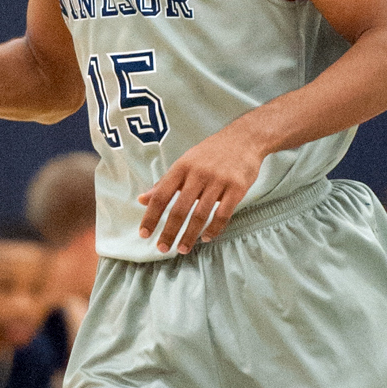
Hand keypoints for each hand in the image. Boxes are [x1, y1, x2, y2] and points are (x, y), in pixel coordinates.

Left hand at [136, 121, 268, 253]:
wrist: (244, 138)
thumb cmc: (210, 153)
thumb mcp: (185, 162)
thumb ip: (164, 183)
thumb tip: (142, 200)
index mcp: (182, 167)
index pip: (161, 195)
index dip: (151, 216)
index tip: (144, 234)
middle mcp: (198, 173)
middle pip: (179, 209)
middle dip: (169, 232)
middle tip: (162, 249)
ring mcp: (219, 181)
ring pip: (200, 215)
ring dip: (190, 235)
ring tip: (182, 249)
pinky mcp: (237, 188)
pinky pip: (222, 214)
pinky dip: (213, 229)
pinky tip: (206, 238)